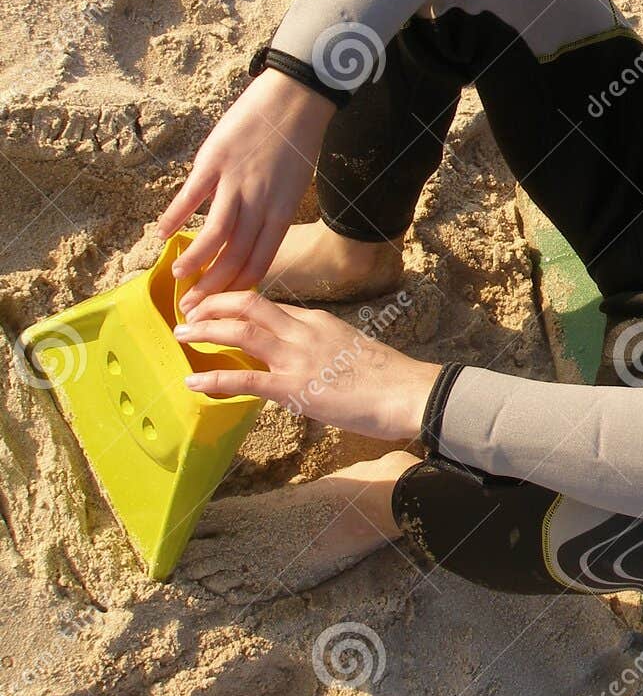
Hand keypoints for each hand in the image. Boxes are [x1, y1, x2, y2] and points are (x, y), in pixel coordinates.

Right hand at [156, 66, 337, 306]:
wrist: (294, 101)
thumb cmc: (294, 145)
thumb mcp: (292, 187)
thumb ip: (269, 213)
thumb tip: (247, 240)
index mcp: (282, 212)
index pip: (259, 261)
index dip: (237, 286)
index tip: (220, 304)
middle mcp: (260, 203)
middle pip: (235, 254)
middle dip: (213, 284)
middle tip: (193, 304)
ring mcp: (236, 182)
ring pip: (216, 233)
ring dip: (195, 259)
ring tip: (177, 276)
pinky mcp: (215, 162)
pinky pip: (192, 196)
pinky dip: (175, 216)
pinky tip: (162, 233)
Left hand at [174, 291, 441, 441]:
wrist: (408, 392)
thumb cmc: (389, 377)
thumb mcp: (351, 349)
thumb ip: (324, 348)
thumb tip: (308, 360)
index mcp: (317, 321)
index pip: (269, 305)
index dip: (236, 303)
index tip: (215, 308)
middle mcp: (303, 331)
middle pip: (248, 305)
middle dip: (213, 305)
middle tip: (188, 312)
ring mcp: (297, 358)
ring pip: (240, 332)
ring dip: (205, 331)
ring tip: (181, 335)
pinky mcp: (295, 387)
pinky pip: (245, 379)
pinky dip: (214, 379)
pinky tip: (192, 381)